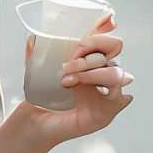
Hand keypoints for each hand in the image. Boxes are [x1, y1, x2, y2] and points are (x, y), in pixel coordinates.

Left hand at [23, 13, 133, 145]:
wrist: (34, 123)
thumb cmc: (41, 98)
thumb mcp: (36, 71)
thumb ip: (36, 54)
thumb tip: (32, 38)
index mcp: (90, 61)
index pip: (106, 39)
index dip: (104, 30)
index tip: (94, 29)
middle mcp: (102, 74)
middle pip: (114, 49)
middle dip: (90, 51)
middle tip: (66, 65)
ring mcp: (107, 92)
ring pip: (116, 72)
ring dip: (92, 73)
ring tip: (67, 81)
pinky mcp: (107, 112)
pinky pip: (120, 98)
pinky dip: (107, 92)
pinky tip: (92, 90)